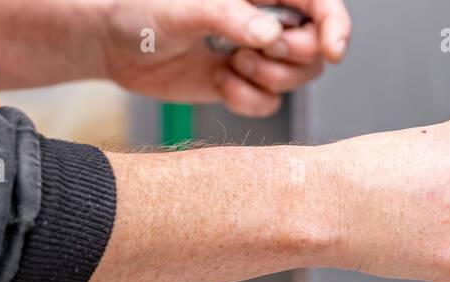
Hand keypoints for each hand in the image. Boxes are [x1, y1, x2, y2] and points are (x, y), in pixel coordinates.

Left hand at [100, 0, 351, 115]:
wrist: (113, 43)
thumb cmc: (143, 7)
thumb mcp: (186, 7)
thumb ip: (232, 16)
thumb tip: (272, 35)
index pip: (321, 4)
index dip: (336, 26)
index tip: (333, 51)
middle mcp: (268, 20)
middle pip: (315, 49)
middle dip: (288, 59)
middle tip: (248, 52)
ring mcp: (257, 54)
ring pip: (297, 79)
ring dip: (267, 80)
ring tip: (229, 64)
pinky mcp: (243, 83)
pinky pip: (268, 104)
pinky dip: (247, 100)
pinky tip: (220, 83)